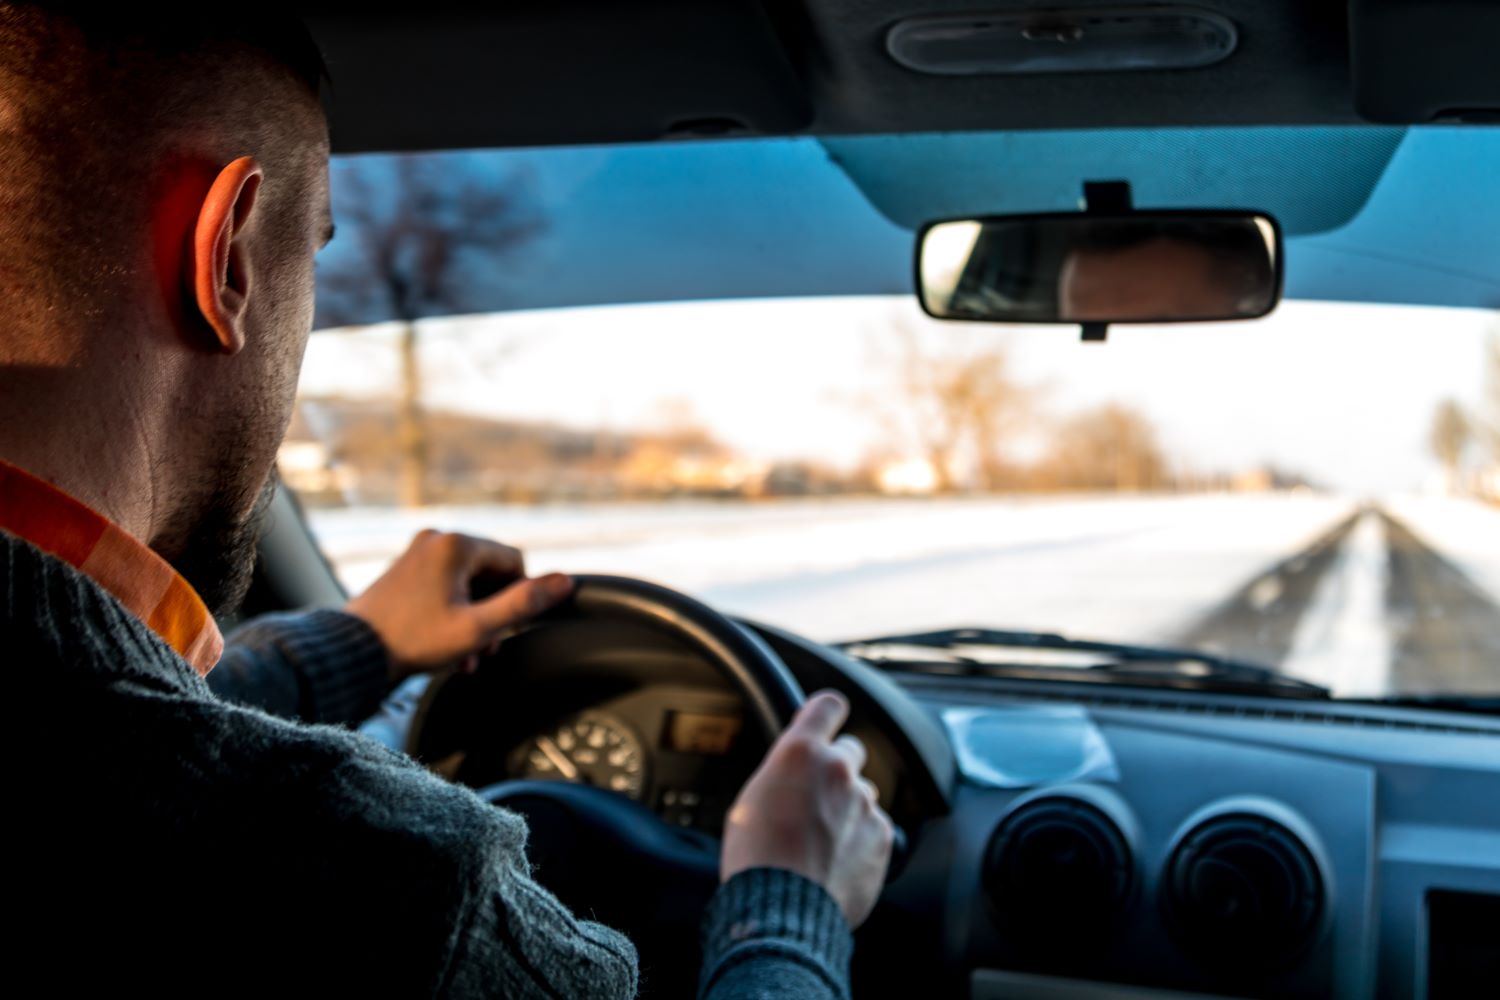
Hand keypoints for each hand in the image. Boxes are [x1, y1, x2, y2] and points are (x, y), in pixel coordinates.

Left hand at [345, 529, 572, 680]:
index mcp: (456, 544)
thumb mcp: (477, 627)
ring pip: (467, 583)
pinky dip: (452, 612)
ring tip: (465, 654)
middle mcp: (436, 540)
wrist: (354, 653)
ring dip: (473, 617)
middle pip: (490, 573)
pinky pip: (444, 586)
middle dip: (493, 612)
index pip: (514, 561)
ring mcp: (417, 553)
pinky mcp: (404, 570)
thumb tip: (564, 582)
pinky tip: (446, 645)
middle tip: (485, 647)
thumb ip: (523, 603)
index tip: (506, 627)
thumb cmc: (413, 640)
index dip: (519, 596)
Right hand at [720, 690, 893, 927]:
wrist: (782, 910)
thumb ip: (785, 772)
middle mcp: (839, 770)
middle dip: (836, 768)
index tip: (824, 722)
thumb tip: (797, 771)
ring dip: (847, 808)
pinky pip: (873, 827)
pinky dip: (859, 839)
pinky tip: (834, 860)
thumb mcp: (752, 798)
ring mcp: (865, 804)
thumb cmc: (756, 857)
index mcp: (801, 753)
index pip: (828, 705)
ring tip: (820, 840)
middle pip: (851, 751)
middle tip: (815, 797)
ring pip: (861, 793)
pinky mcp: (882, 837)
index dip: (826, 713)